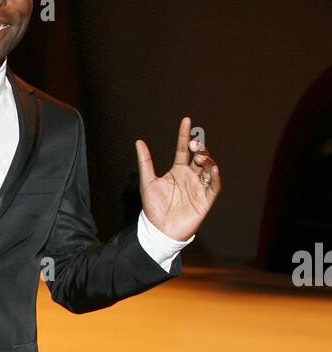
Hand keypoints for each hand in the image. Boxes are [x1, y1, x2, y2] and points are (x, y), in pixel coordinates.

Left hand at [135, 116, 220, 241]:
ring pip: (208, 169)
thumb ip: (145, 162)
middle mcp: (190, 176)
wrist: (159, 231)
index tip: (186, 120)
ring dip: (207, 160)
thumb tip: (138, 141)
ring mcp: (199, 187)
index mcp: (178, 170)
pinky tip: (211, 168)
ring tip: (201, 157)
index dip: (185, 135)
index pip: (183, 149)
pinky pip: (214, 186)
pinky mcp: (206, 200)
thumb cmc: (153, 208)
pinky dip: (214, 177)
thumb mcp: (147, 183)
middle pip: (199, 156)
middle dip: (200, 148)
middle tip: (195, 144)